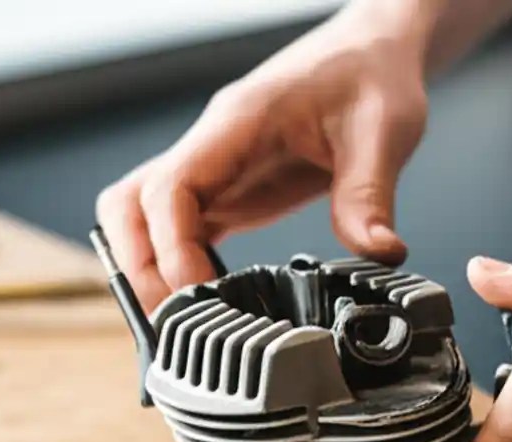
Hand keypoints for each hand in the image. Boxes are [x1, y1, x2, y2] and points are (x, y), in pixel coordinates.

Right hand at [96, 3, 437, 309]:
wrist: (373, 52)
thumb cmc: (369, 75)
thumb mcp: (382, 130)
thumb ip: (371, 195)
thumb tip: (378, 252)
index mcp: (237, 124)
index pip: (169, 188)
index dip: (170, 249)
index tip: (196, 293)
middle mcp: (211, 148)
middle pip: (129, 207)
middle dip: (139, 267)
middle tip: (175, 319)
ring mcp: (214, 170)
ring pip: (140, 218)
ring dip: (144, 267)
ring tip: (179, 318)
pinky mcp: (229, 191)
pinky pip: (176, 230)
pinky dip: (174, 266)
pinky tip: (201, 301)